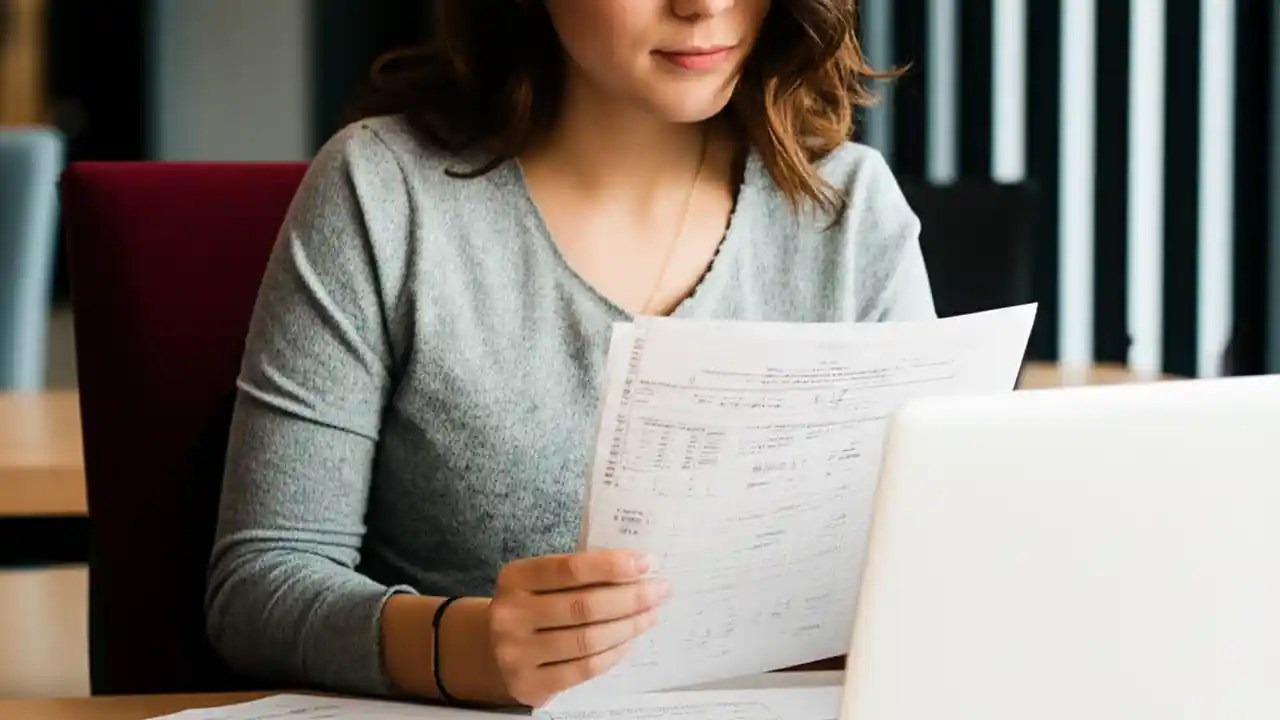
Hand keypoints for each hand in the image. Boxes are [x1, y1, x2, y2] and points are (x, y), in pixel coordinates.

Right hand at [488, 550, 669, 706]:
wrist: (493, 650)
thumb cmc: (532, 606)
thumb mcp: (540, 582)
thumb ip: (579, 574)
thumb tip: (637, 568)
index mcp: (514, 578)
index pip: (570, 569)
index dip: (611, 566)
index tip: (646, 563)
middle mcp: (510, 615)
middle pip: (584, 606)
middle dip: (630, 597)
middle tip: (660, 590)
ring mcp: (516, 653)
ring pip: (588, 640)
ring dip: (628, 626)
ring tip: (650, 615)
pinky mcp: (529, 684)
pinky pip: (584, 668)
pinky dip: (613, 654)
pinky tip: (628, 641)